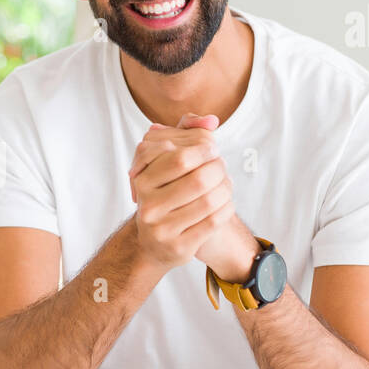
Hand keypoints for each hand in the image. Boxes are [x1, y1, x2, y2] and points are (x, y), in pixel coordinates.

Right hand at [127, 115, 232, 269]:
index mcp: (141, 180)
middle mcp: (147, 205)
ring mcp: (161, 229)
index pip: (178, 157)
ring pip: (210, 200)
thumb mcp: (166, 164)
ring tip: (226, 184)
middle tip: (222, 166)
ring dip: (226, 188)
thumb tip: (211, 120)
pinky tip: (225, 203)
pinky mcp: (178, 247)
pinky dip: (227, 208)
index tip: (213, 149)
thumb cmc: (165, 194)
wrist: (155, 243)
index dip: (203, 149)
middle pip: (198, 179)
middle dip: (219, 169)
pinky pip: (214, 221)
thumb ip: (186, 134)